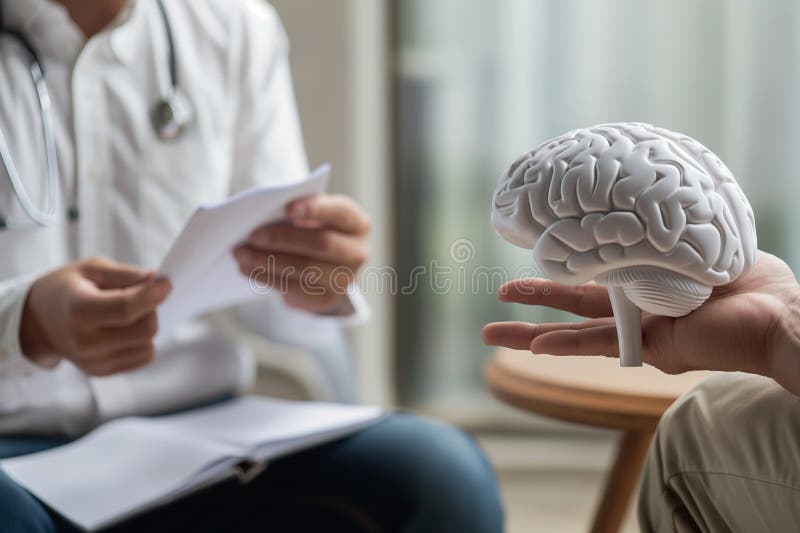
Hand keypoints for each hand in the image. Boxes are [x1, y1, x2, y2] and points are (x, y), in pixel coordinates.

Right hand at [20, 257, 171, 375]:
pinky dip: (142, 341)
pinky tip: (125, 330)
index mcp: (79, 310)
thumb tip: (154, 279)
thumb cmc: (67, 289)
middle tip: (140, 296)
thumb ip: (124, 273)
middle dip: (152, 309)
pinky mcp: (101, 372)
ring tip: (127, 314)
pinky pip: (143, 357)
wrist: (37, 322)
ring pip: (149, 345)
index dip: (154, 295)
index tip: (166, 283)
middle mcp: (85, 342)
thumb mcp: (90, 268)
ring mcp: (93, 361)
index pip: (127, 309)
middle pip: (146, 329)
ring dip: (147, 326)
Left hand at [233, 193, 369, 313]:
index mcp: (357, 223)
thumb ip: (298, 212)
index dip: (315, 209)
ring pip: (304, 270)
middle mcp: (357, 252)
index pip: (340, 212)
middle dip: (284, 239)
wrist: (325, 266)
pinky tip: (248, 269)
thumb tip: (263, 217)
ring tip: (241, 253)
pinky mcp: (326, 299)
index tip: (287, 209)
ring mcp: (344, 279)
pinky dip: (267, 278)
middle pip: (321, 244)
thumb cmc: (314, 230)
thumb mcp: (312, 216)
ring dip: (268, 261)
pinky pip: (294, 290)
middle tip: (253, 236)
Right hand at [483, 251, 799, 393]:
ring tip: (491, 331)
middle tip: (501, 293)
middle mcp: (639, 308)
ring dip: (532, 331)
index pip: (598, 273)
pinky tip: (533, 347)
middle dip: (537, 299)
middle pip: (576, 302)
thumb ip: (662, 232)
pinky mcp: (651, 349)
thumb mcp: (700, 239)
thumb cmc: (755, 278)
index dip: (566, 264)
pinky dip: (564, 345)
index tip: (541, 251)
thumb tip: (636, 208)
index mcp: (648, 281)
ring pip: (576, 329)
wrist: (781, 315)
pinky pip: (600, 344)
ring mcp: (641, 331)